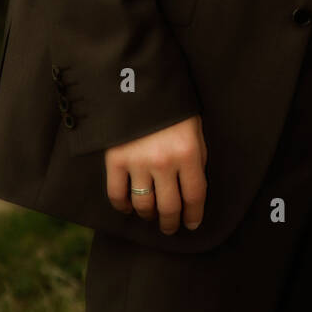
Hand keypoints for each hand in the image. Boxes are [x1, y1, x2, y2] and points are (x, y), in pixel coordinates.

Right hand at [105, 115, 208, 234]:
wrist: (139, 84)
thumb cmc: (173, 107)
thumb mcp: (195, 129)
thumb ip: (196, 158)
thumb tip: (193, 187)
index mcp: (188, 153)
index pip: (194, 196)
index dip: (194, 215)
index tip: (192, 224)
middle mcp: (164, 162)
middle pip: (169, 207)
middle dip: (171, 222)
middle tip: (171, 227)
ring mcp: (138, 162)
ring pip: (143, 204)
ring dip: (148, 216)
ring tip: (151, 216)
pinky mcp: (115, 160)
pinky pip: (117, 194)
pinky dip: (122, 206)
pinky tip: (128, 208)